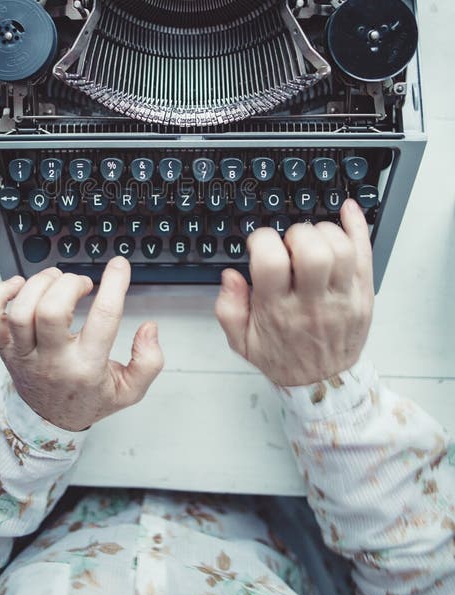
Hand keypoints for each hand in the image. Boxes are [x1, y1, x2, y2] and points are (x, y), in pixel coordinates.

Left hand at [0, 257, 163, 430]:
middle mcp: (52, 360)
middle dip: (70, 284)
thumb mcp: (129, 391)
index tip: (120, 267)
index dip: (114, 285)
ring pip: (21, 311)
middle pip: (51, 311)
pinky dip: (0, 294)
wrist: (49, 422)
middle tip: (82, 283)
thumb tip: (149, 329)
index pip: (103, 319)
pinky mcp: (3, 349)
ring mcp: (23, 354)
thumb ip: (149, 362)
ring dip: (40, 284)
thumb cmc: (88, 398)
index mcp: (86, 368)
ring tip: (57, 280)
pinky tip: (21, 286)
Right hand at [215, 199, 373, 385]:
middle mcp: (312, 303)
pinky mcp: (362, 295)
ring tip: (311, 241)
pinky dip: (357, 226)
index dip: (262, 241)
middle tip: (289, 244)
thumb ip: (228, 307)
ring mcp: (341, 298)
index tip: (261, 244)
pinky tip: (348, 211)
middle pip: (312, 252)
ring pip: (341, 249)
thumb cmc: (283, 357)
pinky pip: (365, 253)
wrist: (322, 382)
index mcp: (278, 310)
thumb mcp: (241, 341)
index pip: (271, 262)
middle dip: (296, 234)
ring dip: (324, 232)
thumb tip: (230, 276)